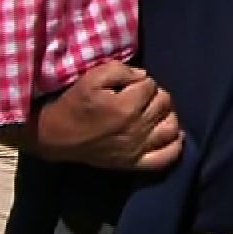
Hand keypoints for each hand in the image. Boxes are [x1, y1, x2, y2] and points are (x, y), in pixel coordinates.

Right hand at [33, 62, 182, 171]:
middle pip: (164, 103)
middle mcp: (136, 129)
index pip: (150, 85)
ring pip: (170, 127)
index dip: (141, 80)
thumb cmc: (74, 104)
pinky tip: (172, 135)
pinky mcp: (135, 163)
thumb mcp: (92, 77)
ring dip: (168, 115)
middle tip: (140, 96)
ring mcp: (137, 149)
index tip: (128, 84)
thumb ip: (121, 70)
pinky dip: (175, 145)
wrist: (57, 136)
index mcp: (126, 107)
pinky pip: (166, 157)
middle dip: (155, 94)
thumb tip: (143, 76)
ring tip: (155, 111)